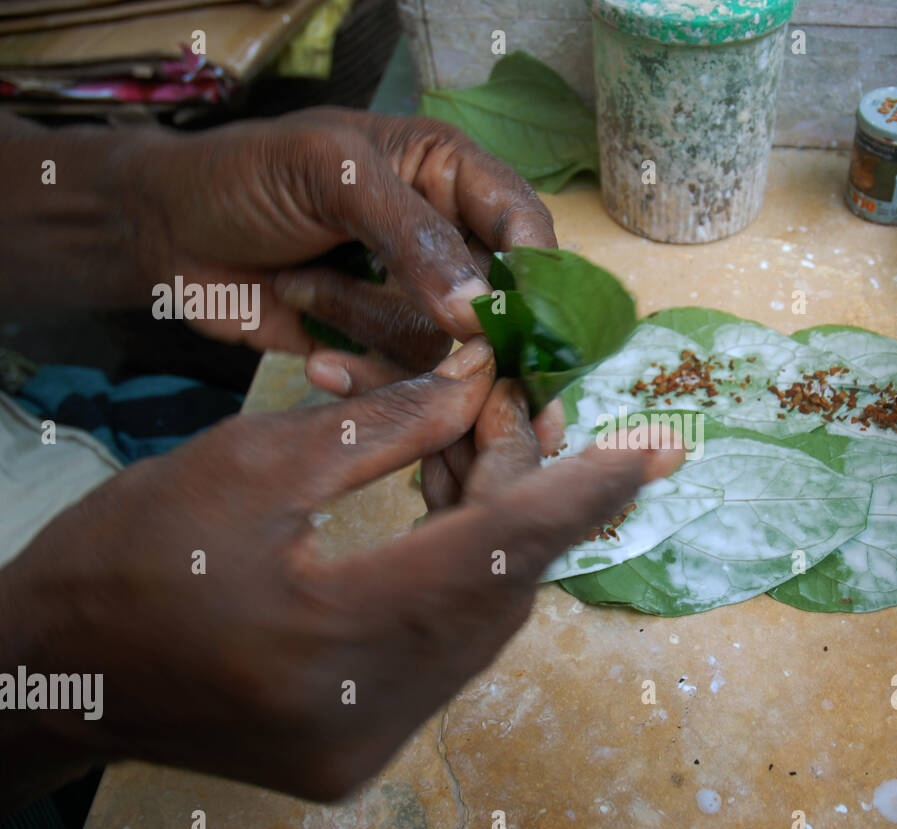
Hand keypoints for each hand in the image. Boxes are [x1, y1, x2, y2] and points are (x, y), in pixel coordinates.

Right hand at [0, 338, 681, 806]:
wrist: (54, 676)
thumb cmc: (128, 557)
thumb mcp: (249, 466)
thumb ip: (383, 429)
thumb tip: (479, 386)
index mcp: (335, 636)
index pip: (499, 554)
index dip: (582, 493)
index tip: (654, 450)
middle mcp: (370, 712)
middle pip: (498, 589)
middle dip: (524, 489)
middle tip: (520, 404)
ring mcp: (369, 744)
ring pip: (479, 622)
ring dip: (493, 530)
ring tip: (479, 440)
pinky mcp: (360, 749)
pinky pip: (444, 653)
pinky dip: (457, 578)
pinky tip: (451, 507)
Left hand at [129, 107, 554, 386]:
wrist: (162, 233)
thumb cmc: (243, 177)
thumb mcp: (330, 176)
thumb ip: (411, 235)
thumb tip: (481, 312)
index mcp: (449, 175)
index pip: (523, 224)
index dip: (534, 277)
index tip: (519, 328)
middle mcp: (445, 240)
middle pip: (502, 306)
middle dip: (479, 343)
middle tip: (484, 385)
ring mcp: (413, 299)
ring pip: (450, 351)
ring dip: (374, 330)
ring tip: (301, 288)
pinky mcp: (378, 347)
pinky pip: (404, 383)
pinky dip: (360, 376)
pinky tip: (314, 359)